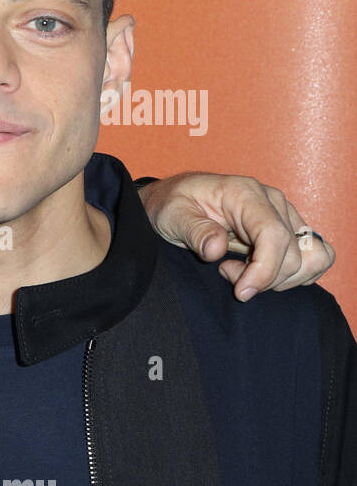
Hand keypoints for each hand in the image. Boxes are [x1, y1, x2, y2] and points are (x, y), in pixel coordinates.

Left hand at [138, 172, 334, 299]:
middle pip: (294, 254)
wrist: (175, 199)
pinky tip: (257, 271)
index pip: (274, 235)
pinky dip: (292, 274)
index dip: (264, 270)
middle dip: (263, 277)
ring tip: (240, 270)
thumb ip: (194, 231)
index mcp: (245, 194)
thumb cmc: (172, 204)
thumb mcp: (172, 215)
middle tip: (224, 271)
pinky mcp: (288, 230)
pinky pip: (313, 257)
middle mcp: (273, 202)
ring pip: (311, 258)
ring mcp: (284, 215)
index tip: (241, 292)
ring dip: (280, 277)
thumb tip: (216, 250)